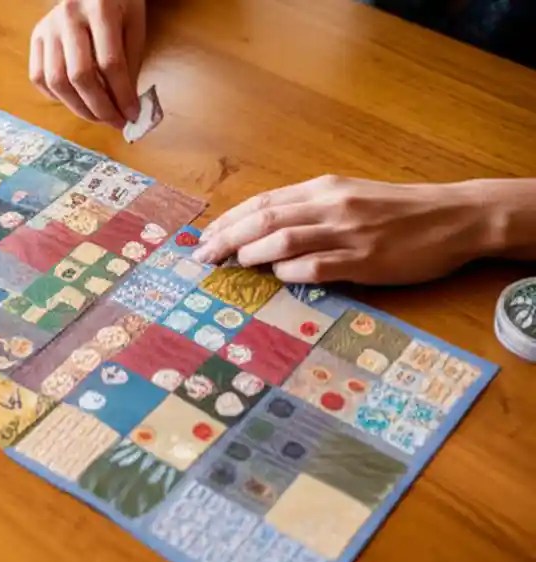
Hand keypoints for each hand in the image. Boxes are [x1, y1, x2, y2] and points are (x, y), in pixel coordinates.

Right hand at [29, 0, 145, 127]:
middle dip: (100, 107)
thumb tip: (126, 105)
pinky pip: (40, 77)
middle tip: (114, 122)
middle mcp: (68, 16)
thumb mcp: (134, 24)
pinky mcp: (36, 37)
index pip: (110, 63)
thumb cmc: (118, 3)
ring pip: (56, 81)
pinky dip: (57, 97)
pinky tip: (76, 100)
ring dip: (78, 108)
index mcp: (100, 8)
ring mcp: (48, 27)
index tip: (132, 115)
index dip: (122, 95)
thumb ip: (130, 62)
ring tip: (97, 116)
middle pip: (80, 75)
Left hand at [193, 176, 499, 284]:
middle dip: (226, 238)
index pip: (264, 202)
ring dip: (251, 254)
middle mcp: (331, 206)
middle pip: (264, 219)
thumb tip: (264, 231)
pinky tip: (276, 277)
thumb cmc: (398, 211)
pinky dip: (289, 272)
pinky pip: (315, 266)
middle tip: (201, 257)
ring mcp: (347, 233)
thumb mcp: (350, 198)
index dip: (229, 220)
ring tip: (232, 265)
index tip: (204, 236)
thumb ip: (310, 211)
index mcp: (324, 189)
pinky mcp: (364, 259)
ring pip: (284, 239)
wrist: (455, 217)